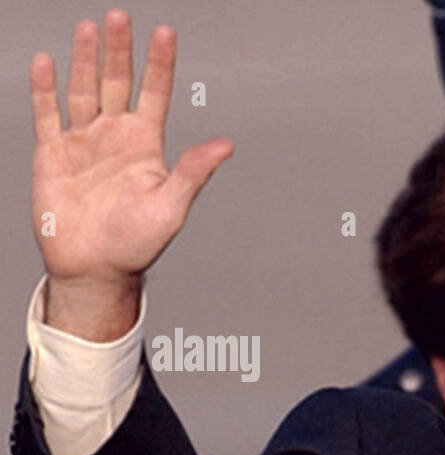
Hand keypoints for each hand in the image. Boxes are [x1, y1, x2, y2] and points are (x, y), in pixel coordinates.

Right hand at [30, 11, 232, 334]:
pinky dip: (44, 88)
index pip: (155, 94)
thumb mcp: (171, 206)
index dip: (159, 64)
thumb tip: (227, 145)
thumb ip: (194, 172)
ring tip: (89, 28)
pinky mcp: (53, 153)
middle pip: (117, 82)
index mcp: (145, 146)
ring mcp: (84, 142)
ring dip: (85, 59)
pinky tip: (46, 62)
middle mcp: (115, 137)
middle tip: (120, 17)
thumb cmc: (137, 244)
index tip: (165, 32)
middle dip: (119, 50)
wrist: (95, 268)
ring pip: (83, 90)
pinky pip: (47, 114)